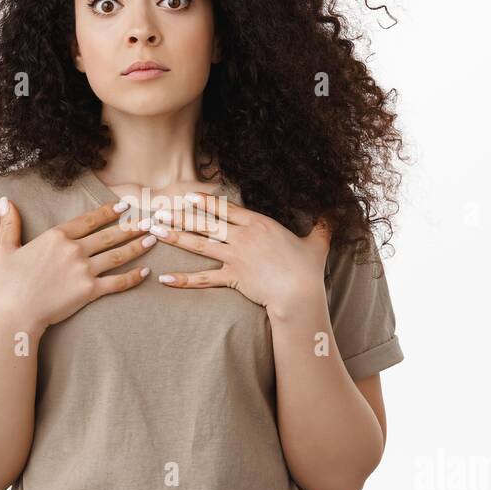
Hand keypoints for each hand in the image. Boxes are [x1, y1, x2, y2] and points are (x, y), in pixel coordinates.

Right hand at [0, 196, 156, 332]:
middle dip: (131, 227)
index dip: (108, 212)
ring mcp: (83, 270)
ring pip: (117, 255)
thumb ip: (9, 224)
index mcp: (56, 237)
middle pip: (109, 235)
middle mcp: (73, 250)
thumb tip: (5, 201)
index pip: (88, 220)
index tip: (123, 207)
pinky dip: (133, 277)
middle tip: (148, 221)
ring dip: (137, 247)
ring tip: (152, 239)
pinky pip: (117, 282)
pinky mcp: (89, 291)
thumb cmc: (9, 283)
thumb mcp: (5, 249)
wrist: (16, 313)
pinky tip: (145, 272)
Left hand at [150, 193, 330, 313]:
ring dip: (175, 237)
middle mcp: (243, 237)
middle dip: (180, 216)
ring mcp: (235, 257)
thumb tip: (336, 213)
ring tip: (155, 231)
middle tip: (158, 211)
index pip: (226, 208)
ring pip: (199, 244)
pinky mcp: (232, 278)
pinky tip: (164, 278)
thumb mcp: (318, 242)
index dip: (205, 202)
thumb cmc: (309, 269)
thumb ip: (323, 225)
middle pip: (206, 222)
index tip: (187, 197)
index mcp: (259, 224)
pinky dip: (183, 280)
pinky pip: (203, 279)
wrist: (300, 293)